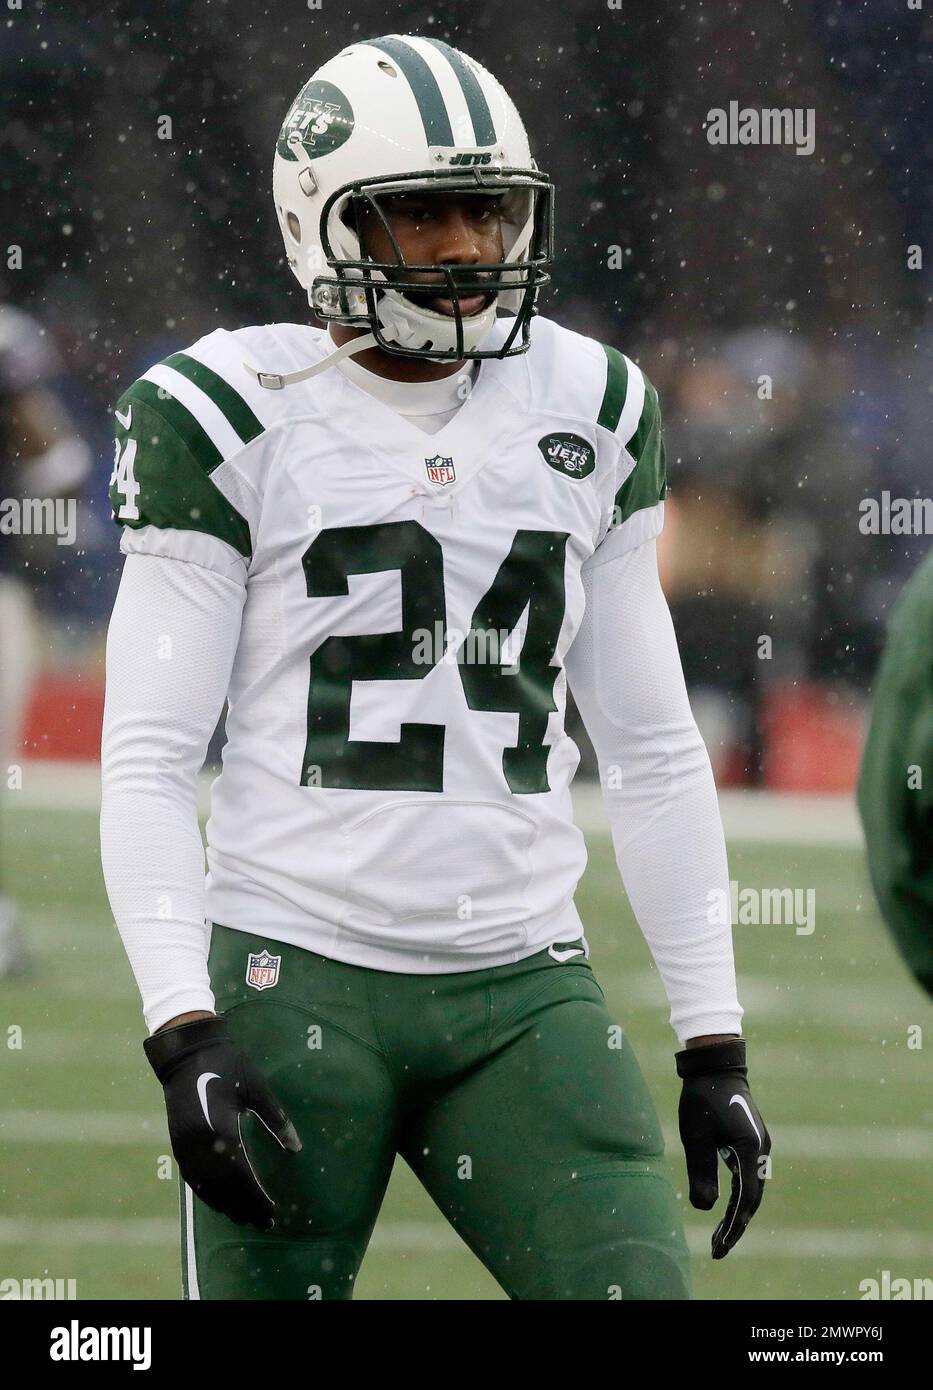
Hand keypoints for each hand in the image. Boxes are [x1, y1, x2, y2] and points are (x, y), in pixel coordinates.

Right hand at [144, 1015, 301, 1229]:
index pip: (242, 1177)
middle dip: (244, 1208)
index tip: (273, 1213)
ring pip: (205, 1188)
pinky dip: (207, 1194)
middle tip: (265, 1222)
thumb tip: (296, 1147)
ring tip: (245, 1217)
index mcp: (222, 1131)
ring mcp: (185, 1147)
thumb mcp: (256, 1089)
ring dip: (225, 1205)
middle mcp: (200, 1146)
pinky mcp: (177, 1144)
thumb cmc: (227, 1065)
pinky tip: (220, 1201)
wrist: (186, 1052)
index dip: (257, 1198)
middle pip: (224, 1189)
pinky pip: (192, 1179)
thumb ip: (276, 1120)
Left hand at [675, 1038, 770, 1258]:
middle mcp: (761, 1151)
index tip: (720, 1248)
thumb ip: (701, 1172)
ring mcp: (760, 1146)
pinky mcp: (753, 1142)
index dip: (733, 1227)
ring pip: (752, 1189)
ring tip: (721, 1235)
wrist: (716, 1065)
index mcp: (750, 1149)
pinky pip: (749, 1176)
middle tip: (718, 1249)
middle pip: (752, 1199)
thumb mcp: (695, 1136)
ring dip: (738, 1212)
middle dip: (736, 1226)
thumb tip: (706, 1209)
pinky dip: (740, 1195)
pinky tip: (727, 1207)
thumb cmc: (702, 1097)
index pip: (745, 1200)